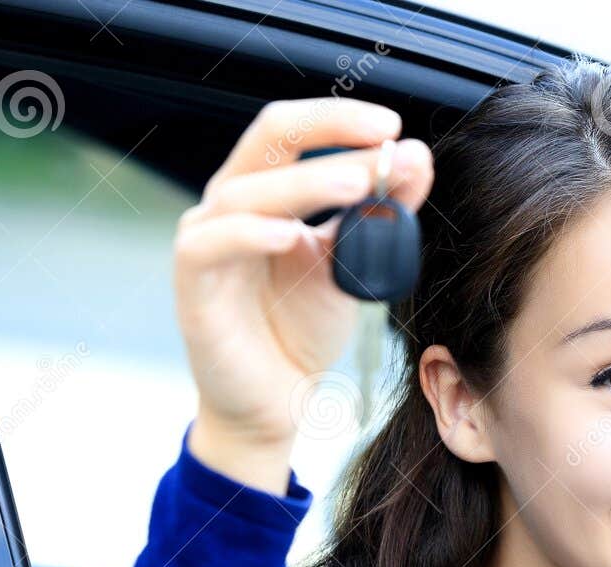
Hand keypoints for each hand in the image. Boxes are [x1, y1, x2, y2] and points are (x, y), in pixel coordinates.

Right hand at [174, 97, 433, 487]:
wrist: (274, 402)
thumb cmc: (301, 329)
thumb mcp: (353, 265)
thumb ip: (381, 214)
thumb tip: (417, 156)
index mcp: (264, 193)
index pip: (293, 132)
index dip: (339, 120)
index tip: (394, 127)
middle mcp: (229, 206)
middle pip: (267, 140)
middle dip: (328, 132)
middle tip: (384, 141)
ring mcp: (206, 243)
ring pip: (246, 192)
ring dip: (307, 184)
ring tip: (360, 185)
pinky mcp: (193, 288)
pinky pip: (210, 246)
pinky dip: (249, 234)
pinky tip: (291, 235)